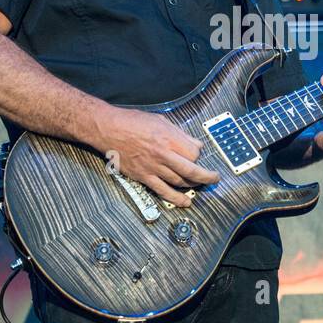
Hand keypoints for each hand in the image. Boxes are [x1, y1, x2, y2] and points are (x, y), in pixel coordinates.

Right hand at [93, 107, 219, 207]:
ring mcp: (153, 167)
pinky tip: (186, 202)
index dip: (199, 155)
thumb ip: (179, 133)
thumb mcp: (160, 120)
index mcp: (168, 137)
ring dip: (192, 185)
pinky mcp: (143, 176)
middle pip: (192, 170)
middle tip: (215, 178)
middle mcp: (162, 154)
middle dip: (207, 176)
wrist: (108, 129)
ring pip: (179, 181)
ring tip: (199, 185)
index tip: (199, 154)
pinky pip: (163, 191)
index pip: (194, 153)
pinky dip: (176, 199)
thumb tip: (195, 144)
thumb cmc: (132, 121)